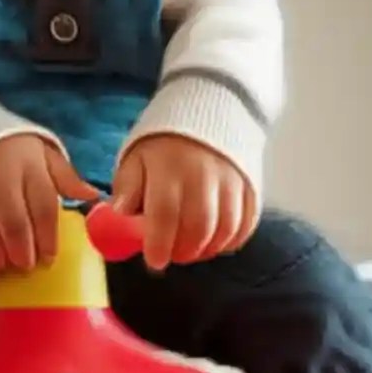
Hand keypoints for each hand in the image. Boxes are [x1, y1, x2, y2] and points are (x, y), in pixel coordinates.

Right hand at [0, 134, 98, 270]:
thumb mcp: (43, 156)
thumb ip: (66, 179)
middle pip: (14, 224)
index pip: (43, 207)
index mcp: (29, 168)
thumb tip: (94, 196)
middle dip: (22, 251)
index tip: (49, 258)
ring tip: (2, 264)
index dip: (47, 237)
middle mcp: (0, 180)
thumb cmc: (13, 151)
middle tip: (26, 265)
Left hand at [111, 134, 256, 270]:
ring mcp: (232, 180)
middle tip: (173, 256)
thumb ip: (127, 185)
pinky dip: (232, 240)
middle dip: (184, 251)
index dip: (159, 243)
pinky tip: (216, 243)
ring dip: (208, 249)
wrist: (208, 111)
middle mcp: (204, 174)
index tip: (154, 261)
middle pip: (199, 226)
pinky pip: (247, 222)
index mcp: (170, 167)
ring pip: (225, 228)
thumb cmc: (165, 143)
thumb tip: (120, 213)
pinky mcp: (251, 184)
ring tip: (193, 251)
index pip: (164, 213)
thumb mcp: (136, 156)